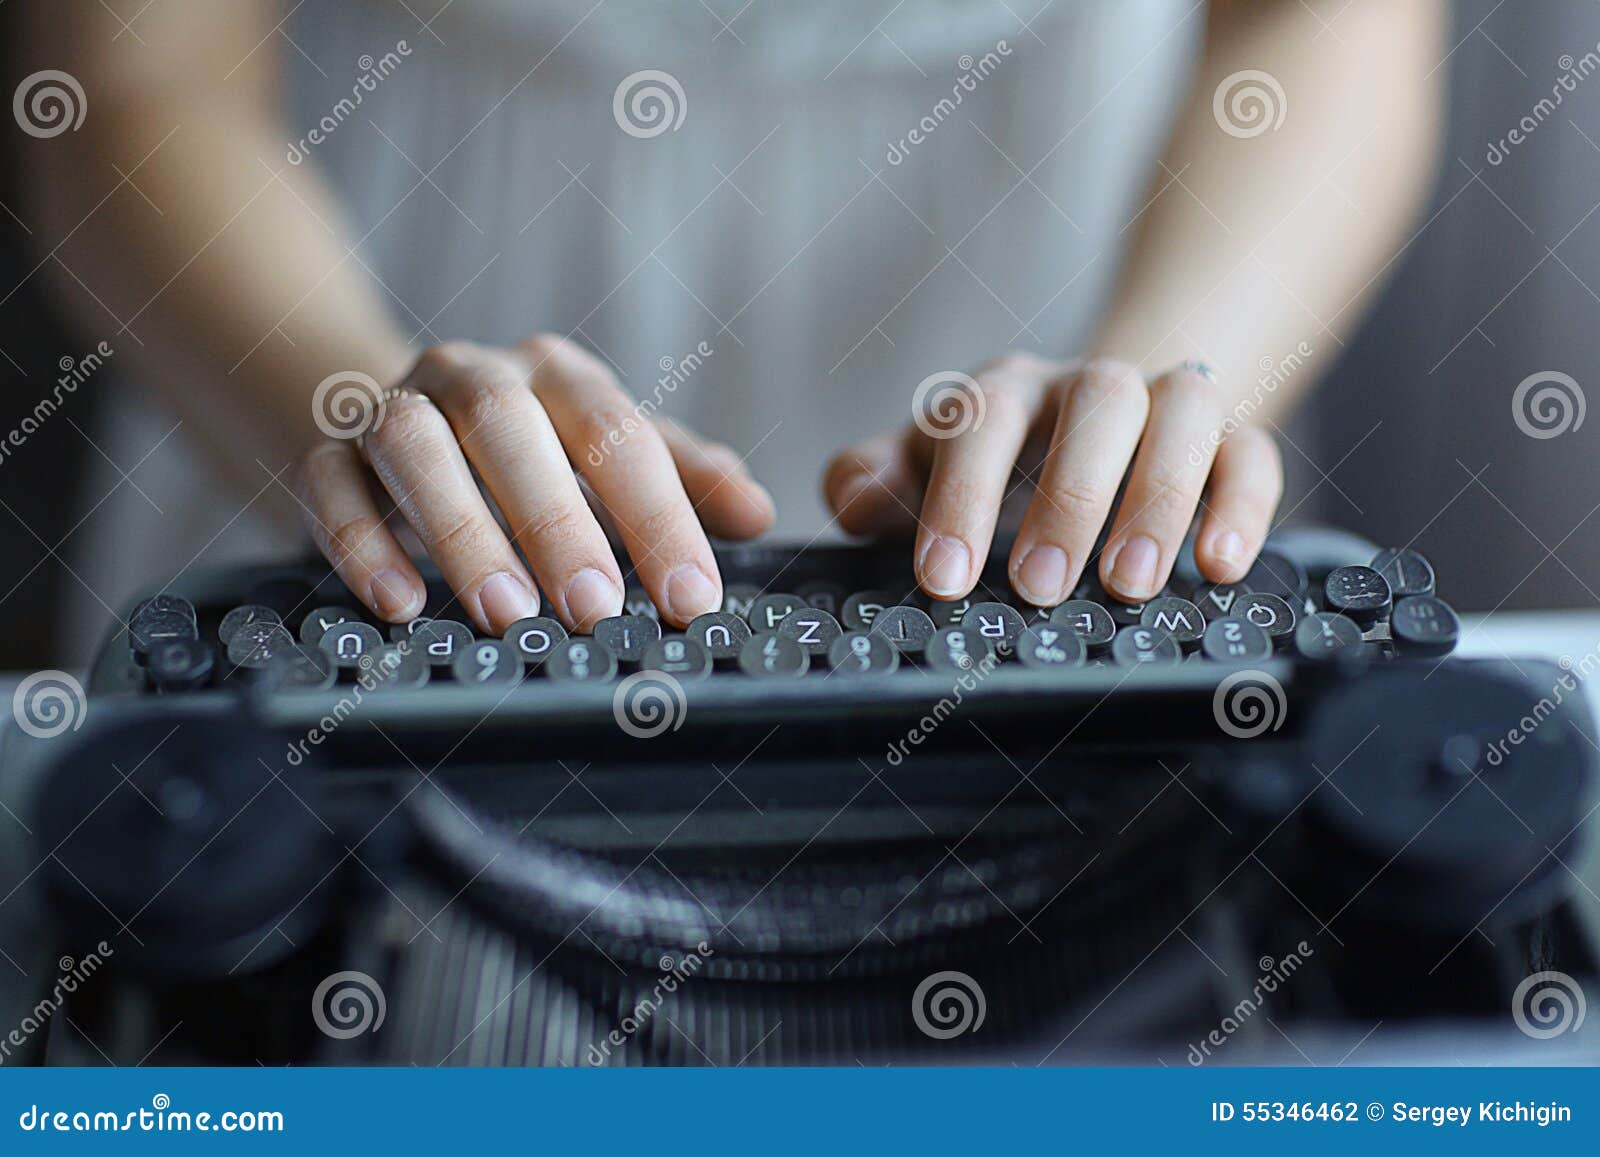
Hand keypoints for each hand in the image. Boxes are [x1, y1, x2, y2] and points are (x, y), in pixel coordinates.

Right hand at [292, 336, 773, 633]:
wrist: (389, 415)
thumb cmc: (526, 450)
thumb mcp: (609, 454)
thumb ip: (683, 478)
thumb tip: (757, 513)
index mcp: (558, 378)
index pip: (618, 435)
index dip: (660, 518)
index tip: (693, 598)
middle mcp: (474, 378)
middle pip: (512, 429)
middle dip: (558, 522)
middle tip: (596, 610)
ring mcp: (392, 408)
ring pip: (415, 446)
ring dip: (461, 529)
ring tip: (505, 612)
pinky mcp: (326, 453)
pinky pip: (332, 487)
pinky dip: (362, 544)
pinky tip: (399, 606)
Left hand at [822, 355, 1281, 605]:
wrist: (1108, 423)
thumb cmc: (1002, 465)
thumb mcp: (927, 469)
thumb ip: (877, 479)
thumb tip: (851, 503)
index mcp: (1006, 390)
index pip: (981, 419)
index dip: (960, 497)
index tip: (944, 577)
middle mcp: (1089, 385)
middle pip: (1094, 407)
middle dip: (1067, 499)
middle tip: (1037, 588)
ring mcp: (1166, 404)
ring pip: (1182, 414)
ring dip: (1159, 498)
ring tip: (1129, 586)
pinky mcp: (1233, 437)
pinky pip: (1252, 453)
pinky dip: (1242, 506)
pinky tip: (1220, 567)